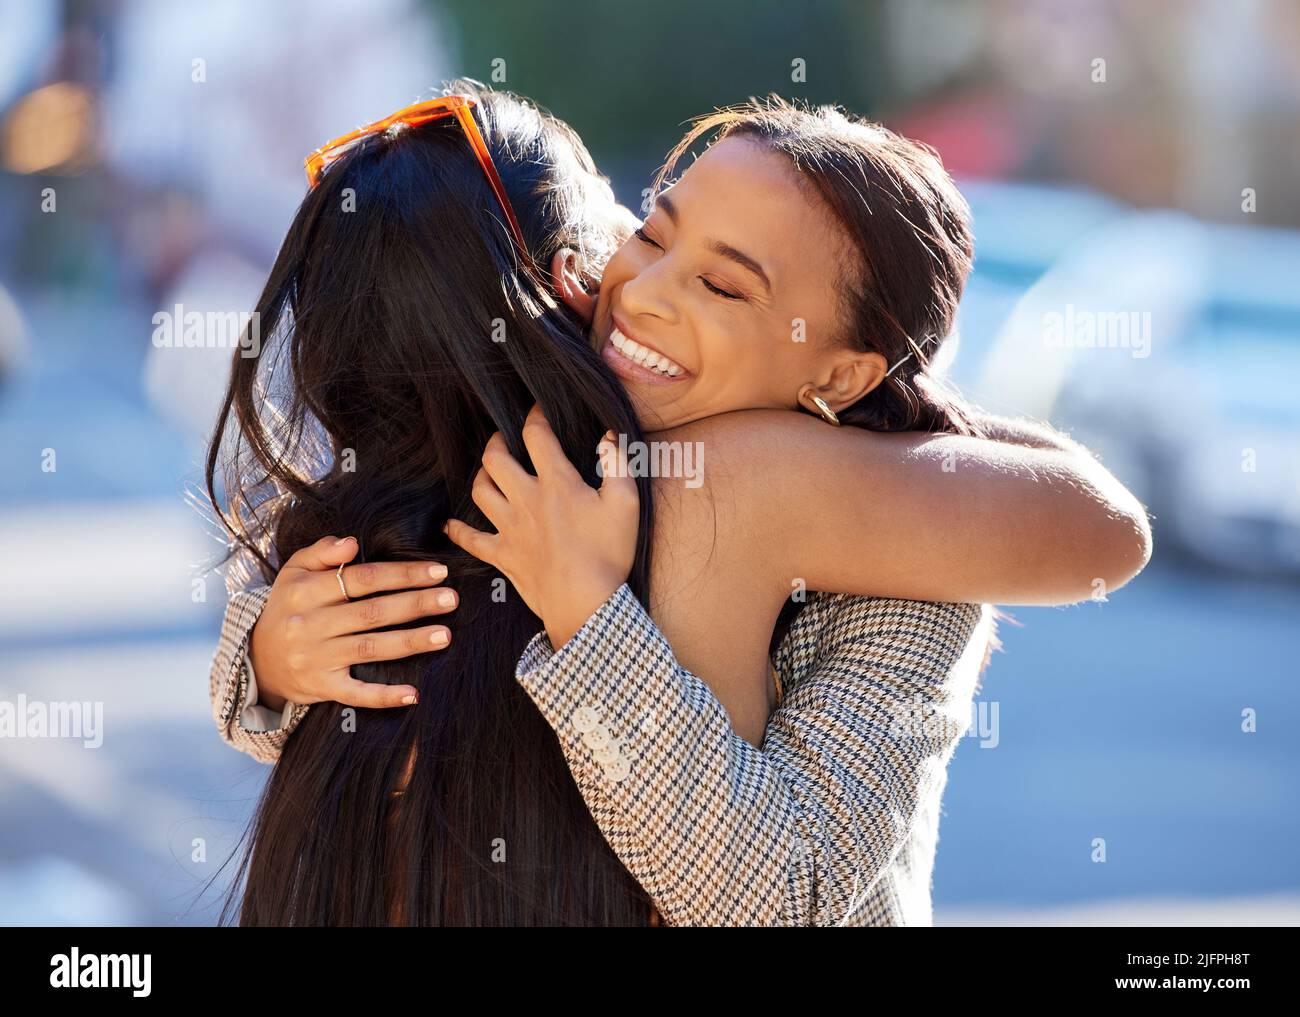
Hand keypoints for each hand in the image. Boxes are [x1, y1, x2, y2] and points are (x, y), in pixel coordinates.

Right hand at [247, 535, 457, 710]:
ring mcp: (316, 658)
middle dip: (416, 604)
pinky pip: (355, 694)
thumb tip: (352, 542)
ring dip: (410, 642)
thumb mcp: (294, 571)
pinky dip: (384, 696)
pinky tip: (413, 693)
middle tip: (451, 599)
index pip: (362, 578)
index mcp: (306, 591)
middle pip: (372, 612)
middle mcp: (310, 624)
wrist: (257, 658)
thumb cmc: (289, 606)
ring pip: (371, 649)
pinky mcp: (321, 687)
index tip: (437, 572)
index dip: (402, 574)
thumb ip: (322, 552)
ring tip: (445, 635)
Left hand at [443, 404, 637, 648]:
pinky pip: (471, 540)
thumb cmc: (609, 554)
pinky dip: (458, 531)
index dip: (534, 415)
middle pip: (495, 458)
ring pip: (480, 491)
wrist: (585, 604)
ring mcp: (509, 528)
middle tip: (503, 437)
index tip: (537, 409)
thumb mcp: (625, 504)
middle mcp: (526, 500)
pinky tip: (450, 526)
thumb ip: (617, 464)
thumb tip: (607, 436)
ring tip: (489, 472)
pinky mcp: (502, 555)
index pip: (536, 436)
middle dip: (496, 441)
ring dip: (481, 476)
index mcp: (556, 483)